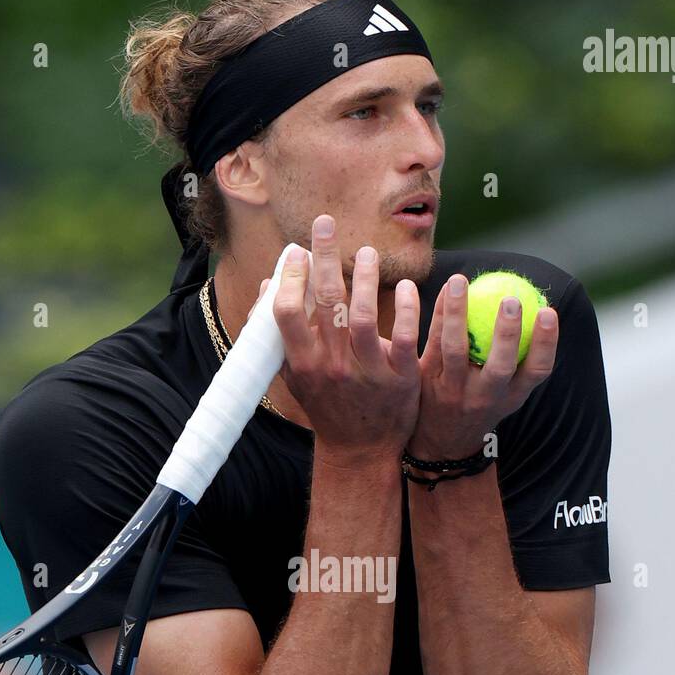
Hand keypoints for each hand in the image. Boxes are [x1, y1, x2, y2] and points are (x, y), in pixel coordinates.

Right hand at [269, 215, 420, 462]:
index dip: (291, 277)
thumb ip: (278, 332)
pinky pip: (405, 335)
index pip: (287, 311)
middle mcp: (332, 366)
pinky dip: (406, 306)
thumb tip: (268, 283)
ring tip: (364, 251)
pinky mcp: (401, 378)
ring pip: (364, 315)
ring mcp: (367, 372)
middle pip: (326, 301)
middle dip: (324, 256)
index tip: (297, 252)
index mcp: (303, 362)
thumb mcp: (294, 375)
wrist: (360, 451)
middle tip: (325, 223)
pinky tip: (404, 285)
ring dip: (364, 277)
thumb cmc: (326, 406)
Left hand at [409, 273, 558, 459]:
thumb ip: (521, 360)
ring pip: (455, 350)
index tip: (549, 311)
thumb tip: (538, 307)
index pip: (537, 371)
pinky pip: (431, 342)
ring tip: (459, 281)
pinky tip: (443, 289)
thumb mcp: (506, 394)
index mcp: (511, 397)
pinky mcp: (425, 382)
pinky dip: (437, 314)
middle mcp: (484, 397)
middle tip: (512, 299)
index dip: (546, 343)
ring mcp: (452, 391)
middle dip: (507, 334)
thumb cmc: (480, 405)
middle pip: (500, 366)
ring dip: (457, 313)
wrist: (439, 444)